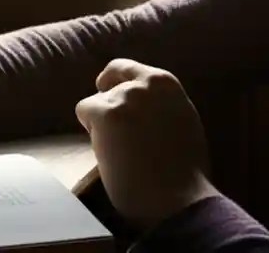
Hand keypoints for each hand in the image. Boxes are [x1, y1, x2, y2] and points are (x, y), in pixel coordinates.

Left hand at [75, 58, 219, 232]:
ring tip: (121, 152)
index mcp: (167, 84)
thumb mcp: (182, 122)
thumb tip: (141, 106)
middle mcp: (146, 84)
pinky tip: (110, 151)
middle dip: (106, 102)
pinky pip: (84, 112)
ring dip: (101, 124)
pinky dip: (91, 131)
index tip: (107, 89)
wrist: (179, 199)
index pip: (129, 69)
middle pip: (109, 84)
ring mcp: (125, 96)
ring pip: (95, 103)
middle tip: (107, 125)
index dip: (115, 80)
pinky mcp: (105, 112)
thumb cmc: (184, 173)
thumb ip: (161, 106)